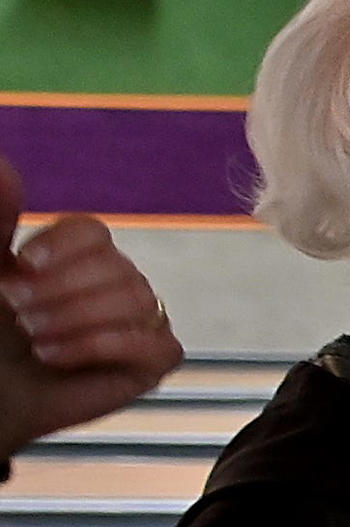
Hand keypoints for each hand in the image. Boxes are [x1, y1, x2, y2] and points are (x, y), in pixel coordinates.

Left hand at [0, 153, 183, 464]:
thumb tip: (3, 165)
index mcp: (69, 261)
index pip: (93, 233)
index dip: (63, 249)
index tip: (23, 268)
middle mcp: (107, 286)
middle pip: (117, 266)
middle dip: (62, 293)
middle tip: (19, 314)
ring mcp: (135, 323)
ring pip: (138, 302)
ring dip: (78, 322)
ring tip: (36, 341)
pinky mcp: (151, 362)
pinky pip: (158, 343)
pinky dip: (108, 347)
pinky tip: (60, 358)